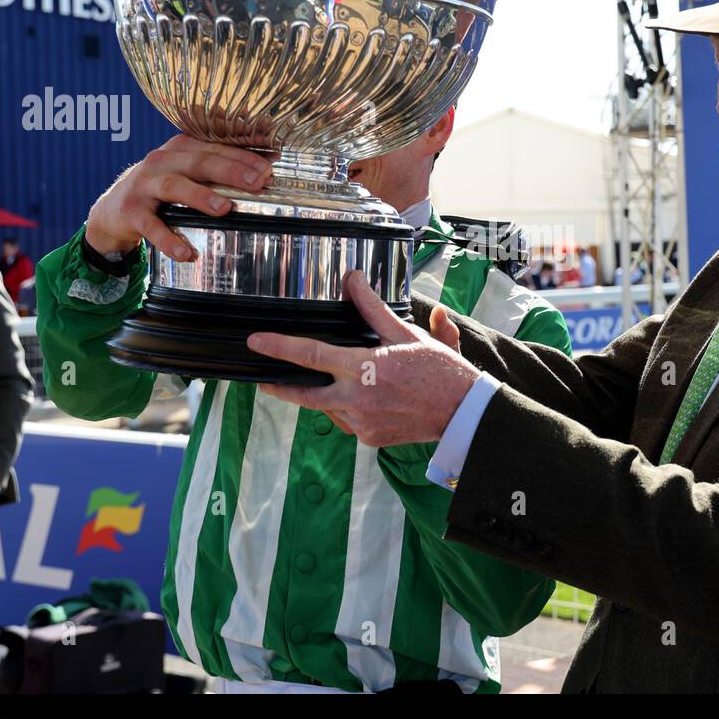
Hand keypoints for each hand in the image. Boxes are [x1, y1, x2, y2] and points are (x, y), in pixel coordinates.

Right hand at [84, 134, 275, 258]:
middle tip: (256, 182)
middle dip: (230, 170)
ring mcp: (145, 185)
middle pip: (199, 162)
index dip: (243, 155)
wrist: (114, 209)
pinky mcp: (131, 211)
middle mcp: (162, 161)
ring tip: (224, 209)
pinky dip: (169, 239)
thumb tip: (268, 166)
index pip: (216, 148)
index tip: (269, 166)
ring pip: (175, 185)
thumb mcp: (188, 172)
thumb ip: (222, 167)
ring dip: (200, 196)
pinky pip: (151, 226)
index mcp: (181, 148)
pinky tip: (186, 252)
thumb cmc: (162, 188)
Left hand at [248, 270, 474, 446]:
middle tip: (264, 378)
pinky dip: (346, 409)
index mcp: (363, 368)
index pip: (310, 354)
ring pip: (328, 408)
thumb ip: (374, 309)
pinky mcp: (369, 438)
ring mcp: (361, 423)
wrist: (463, 413)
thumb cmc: (440, 370)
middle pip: (304, 394)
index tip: (256, 342)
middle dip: (280, 386)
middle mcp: (356, 399)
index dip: (279, 347)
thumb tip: (354, 279)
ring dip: (325, 395)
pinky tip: (361, 398)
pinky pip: (346, 422)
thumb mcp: (407, 334)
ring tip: (333, 382)